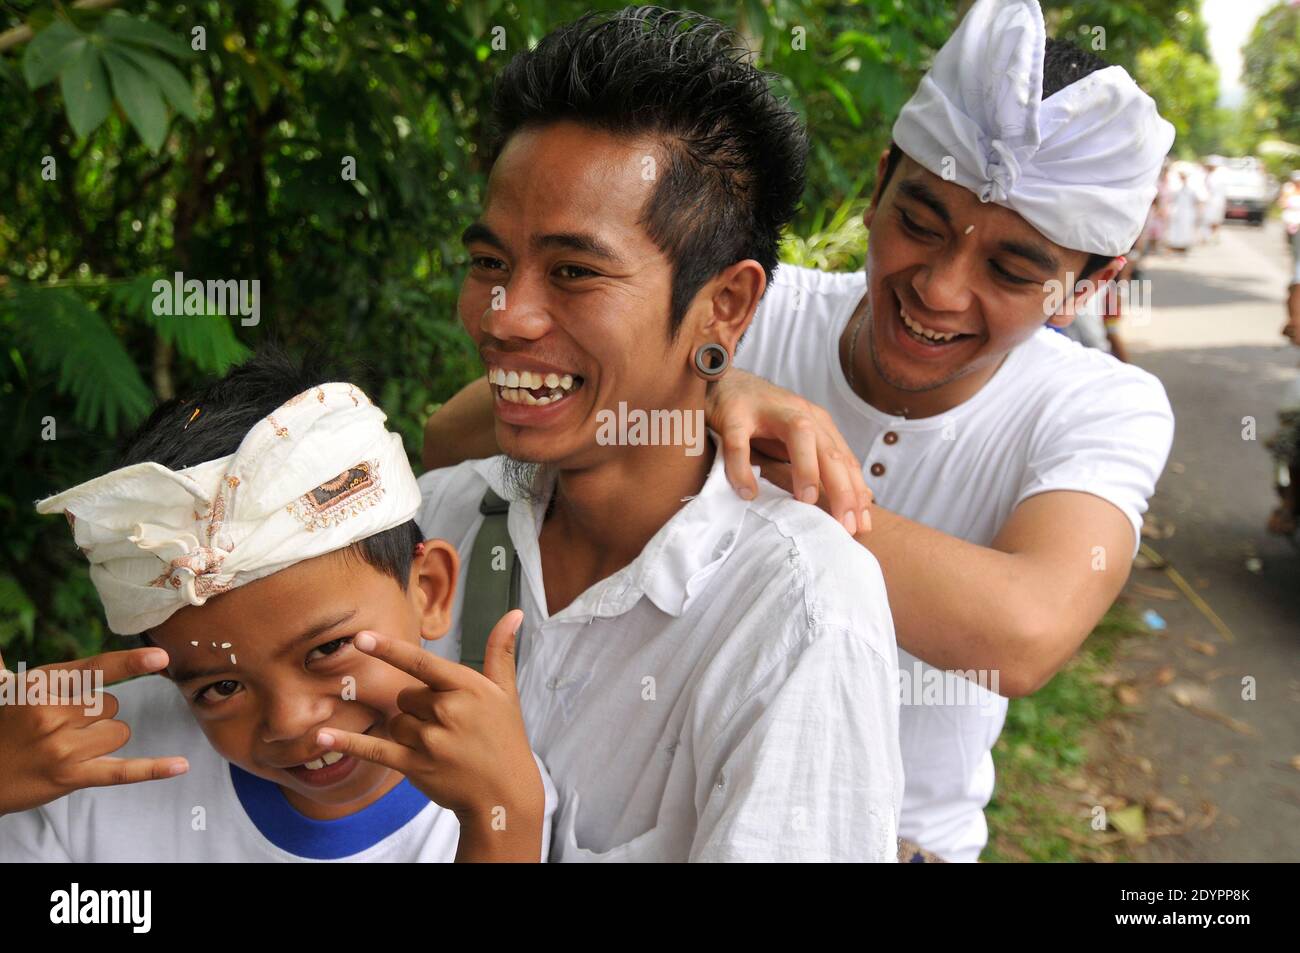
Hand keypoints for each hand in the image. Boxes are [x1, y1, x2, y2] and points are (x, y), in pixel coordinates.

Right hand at [0, 646, 188, 815]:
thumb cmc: (2, 726)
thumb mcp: (13, 690)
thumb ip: (36, 670)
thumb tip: (7, 651)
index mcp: (39, 686)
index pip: (94, 669)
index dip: (129, 662)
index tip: (161, 656)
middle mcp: (50, 713)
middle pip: (112, 705)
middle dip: (98, 715)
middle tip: (64, 727)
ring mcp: (60, 747)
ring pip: (119, 732)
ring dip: (104, 740)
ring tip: (69, 747)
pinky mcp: (69, 777)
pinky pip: (122, 770)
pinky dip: (152, 769)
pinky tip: (181, 765)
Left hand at [315, 610, 543, 859]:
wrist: (504, 794)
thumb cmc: (505, 738)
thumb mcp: (506, 693)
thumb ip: (501, 652)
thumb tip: (514, 613)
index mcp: (467, 688)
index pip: (421, 663)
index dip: (389, 650)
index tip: (361, 638)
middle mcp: (447, 711)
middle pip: (405, 696)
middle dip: (418, 707)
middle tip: (448, 726)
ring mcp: (430, 740)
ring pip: (395, 721)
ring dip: (407, 730)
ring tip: (439, 745)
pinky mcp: (415, 766)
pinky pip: (374, 748)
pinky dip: (347, 742)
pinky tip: (321, 735)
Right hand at [708, 369, 872, 533]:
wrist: (726, 383)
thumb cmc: (765, 421)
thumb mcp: (800, 444)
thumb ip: (824, 466)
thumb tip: (859, 499)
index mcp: (819, 425)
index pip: (845, 461)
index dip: (856, 493)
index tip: (862, 526)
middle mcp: (800, 415)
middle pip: (829, 451)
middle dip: (842, 489)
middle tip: (845, 525)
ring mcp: (768, 411)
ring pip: (797, 435)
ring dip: (805, 467)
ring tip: (806, 500)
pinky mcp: (735, 414)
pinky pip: (740, 442)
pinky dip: (743, 467)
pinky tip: (748, 491)